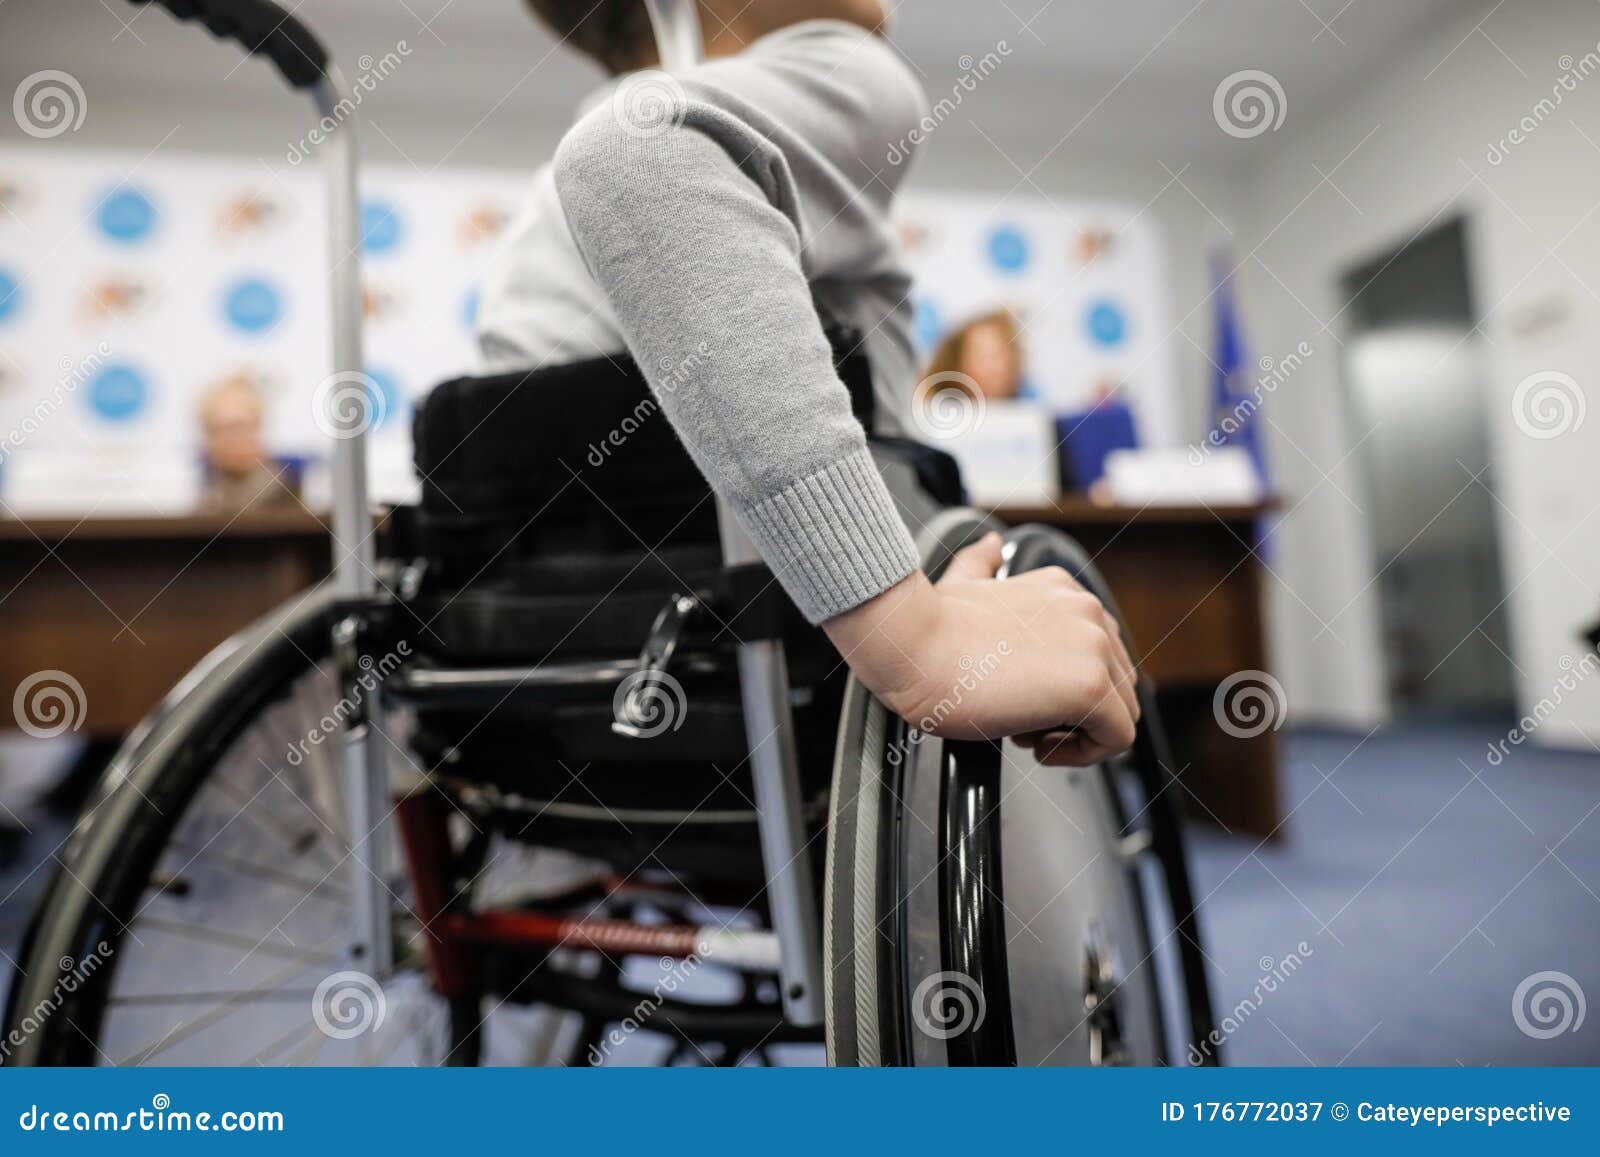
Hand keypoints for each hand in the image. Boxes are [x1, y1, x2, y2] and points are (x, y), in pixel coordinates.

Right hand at [822, 532, 1139, 765]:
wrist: (910, 647)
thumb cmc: (929, 630)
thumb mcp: (962, 582)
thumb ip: (983, 564)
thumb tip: (990, 546)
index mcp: (1062, 591)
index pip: (1099, 651)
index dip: (1066, 686)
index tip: (1030, 699)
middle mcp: (1085, 612)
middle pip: (1117, 682)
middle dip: (1075, 712)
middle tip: (1025, 722)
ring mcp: (1092, 647)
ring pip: (1122, 711)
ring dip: (1079, 732)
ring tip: (1029, 734)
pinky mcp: (1089, 687)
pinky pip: (1117, 738)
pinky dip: (1082, 753)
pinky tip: (1039, 746)